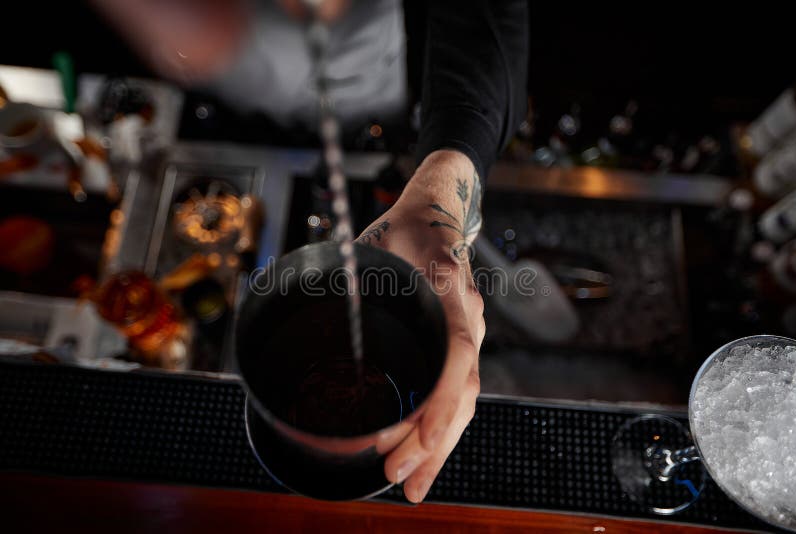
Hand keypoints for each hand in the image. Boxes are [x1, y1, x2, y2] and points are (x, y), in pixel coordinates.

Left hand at [358, 150, 484, 502]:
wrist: (437, 212)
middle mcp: (466, 313)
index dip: (441, 395)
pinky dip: (443, 427)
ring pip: (464, 396)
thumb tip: (308, 316)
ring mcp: (468, 330)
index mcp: (446, 285)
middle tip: (398, 477)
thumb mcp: (372, 243)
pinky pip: (458, 390)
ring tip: (412, 487)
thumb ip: (351, 277)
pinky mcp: (459, 342)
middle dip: (433, 438)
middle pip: (463, 387)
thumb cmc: (402, 228)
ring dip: (440, 445)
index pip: (456, 348)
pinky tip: (425, 456)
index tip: (419, 434)